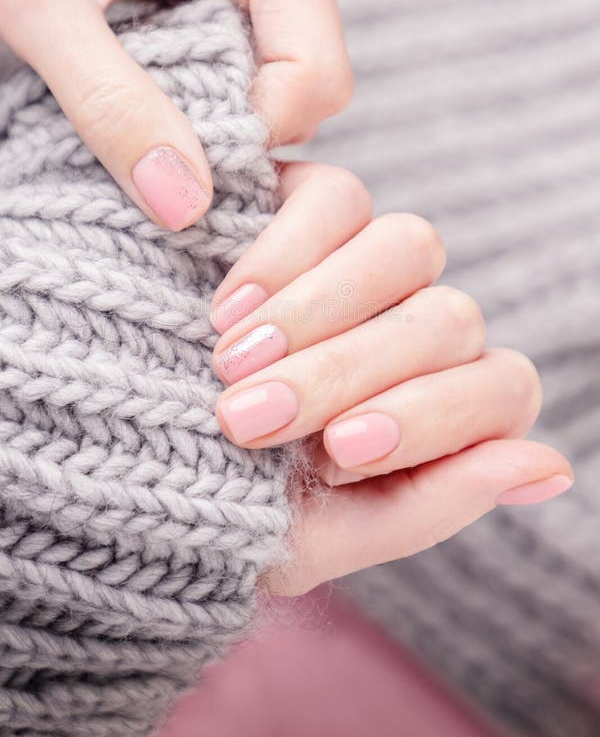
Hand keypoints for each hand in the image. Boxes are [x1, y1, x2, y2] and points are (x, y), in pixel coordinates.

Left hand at [0, 0, 350, 229]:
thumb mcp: (41, 5)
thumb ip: (112, 107)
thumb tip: (185, 206)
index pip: (316, 79)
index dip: (252, 136)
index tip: (178, 154)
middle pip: (313, 78)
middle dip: (240, 121)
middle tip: (158, 123)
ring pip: (291, 67)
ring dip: (226, 100)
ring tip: (152, 88)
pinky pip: (263, 43)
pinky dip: (217, 73)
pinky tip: (161, 63)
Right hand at [209, 162, 573, 593]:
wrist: (119, 444)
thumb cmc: (219, 503)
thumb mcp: (316, 536)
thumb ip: (430, 503)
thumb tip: (550, 466)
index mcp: (432, 408)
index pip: (500, 388)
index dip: (431, 415)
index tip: (334, 453)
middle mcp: (409, 330)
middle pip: (448, 319)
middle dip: (349, 372)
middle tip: (249, 415)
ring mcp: (360, 267)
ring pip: (408, 247)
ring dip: (320, 312)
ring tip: (229, 358)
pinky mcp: (299, 211)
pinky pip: (334, 200)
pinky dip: (285, 252)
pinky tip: (224, 305)